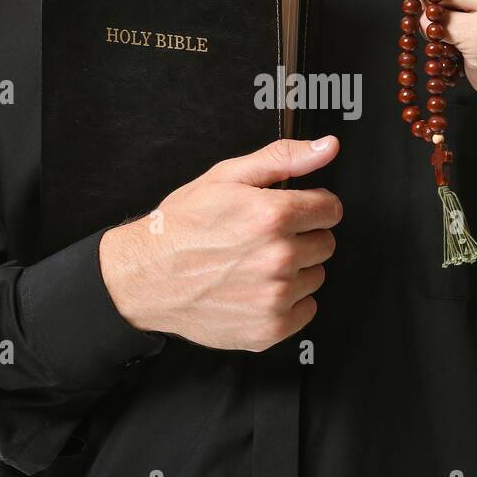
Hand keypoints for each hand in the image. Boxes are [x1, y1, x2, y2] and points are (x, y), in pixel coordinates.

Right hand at [99, 136, 342, 351]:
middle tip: (264, 238)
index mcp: (273, 216)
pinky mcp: (270, 329)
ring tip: (255, 264)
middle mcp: (279, 258)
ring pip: (316, 277)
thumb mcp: (228, 176)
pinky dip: (288, 303)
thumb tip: (328, 147)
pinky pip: (306, 310)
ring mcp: (275, 298)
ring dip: (295, 270)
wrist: (145, 277)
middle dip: (302, 237)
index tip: (292, 210)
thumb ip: (284, 158)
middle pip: (326, 243)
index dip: (312, 206)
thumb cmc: (182, 226)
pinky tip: (256, 290)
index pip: (331, 210)